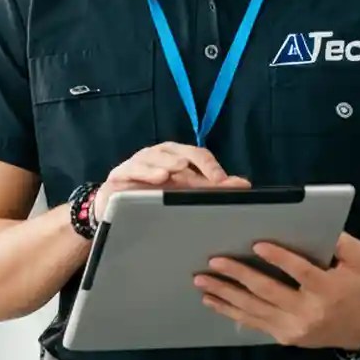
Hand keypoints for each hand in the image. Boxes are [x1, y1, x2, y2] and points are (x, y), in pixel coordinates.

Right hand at [95, 142, 249, 216]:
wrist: (115, 207)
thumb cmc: (152, 195)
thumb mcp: (184, 191)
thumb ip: (211, 187)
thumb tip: (244, 184)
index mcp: (175, 156)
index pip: (197, 154)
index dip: (210, 166)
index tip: (223, 182)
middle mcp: (157, 156)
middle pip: (175, 151)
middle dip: (191, 161)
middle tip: (204, 174)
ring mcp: (137, 164)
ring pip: (152, 158)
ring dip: (165, 163)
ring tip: (174, 171)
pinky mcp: (119, 175)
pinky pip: (130, 170)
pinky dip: (143, 172)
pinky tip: (156, 177)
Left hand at [194, 233, 359, 350]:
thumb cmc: (358, 286)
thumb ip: (342, 241)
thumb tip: (317, 223)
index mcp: (327, 288)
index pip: (300, 271)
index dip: (278, 258)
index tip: (256, 244)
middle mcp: (309, 311)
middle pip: (268, 291)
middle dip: (238, 274)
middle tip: (215, 261)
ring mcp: (294, 327)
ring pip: (254, 308)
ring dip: (225, 294)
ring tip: (202, 280)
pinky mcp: (284, 337)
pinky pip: (253, 322)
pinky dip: (230, 311)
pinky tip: (212, 300)